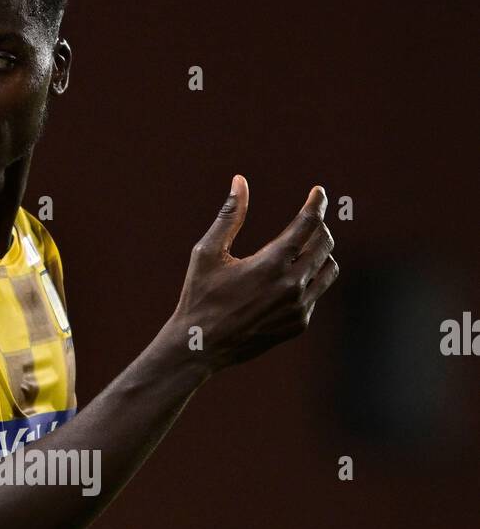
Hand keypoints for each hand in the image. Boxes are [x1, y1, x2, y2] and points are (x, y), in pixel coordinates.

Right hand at [174, 176, 338, 373]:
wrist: (200, 347)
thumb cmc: (199, 296)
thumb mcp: (208, 252)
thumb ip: (229, 216)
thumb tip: (240, 181)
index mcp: (271, 263)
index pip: (309, 223)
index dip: (316, 203)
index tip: (318, 192)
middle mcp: (291, 285)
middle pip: (324, 243)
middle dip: (318, 225)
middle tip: (308, 220)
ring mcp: (298, 307)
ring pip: (329, 269)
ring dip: (321, 253)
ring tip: (304, 248)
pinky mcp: (298, 324)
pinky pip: (317, 293)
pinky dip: (310, 280)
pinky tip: (291, 278)